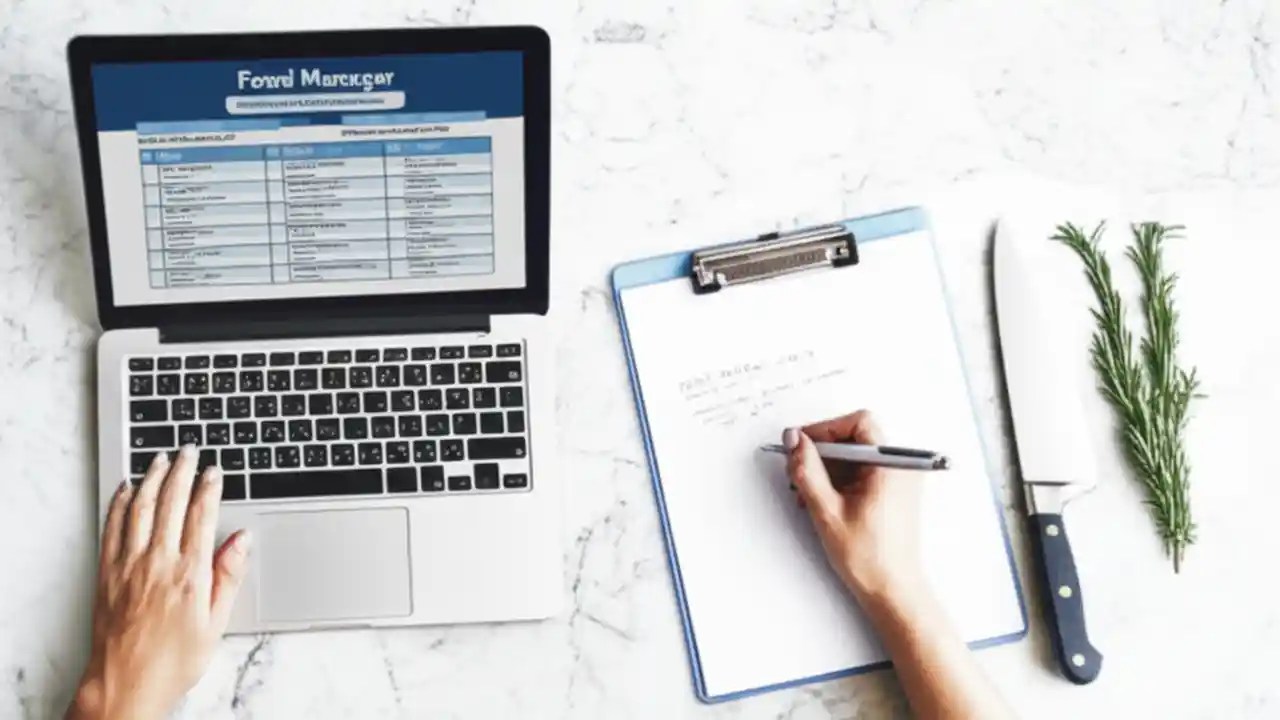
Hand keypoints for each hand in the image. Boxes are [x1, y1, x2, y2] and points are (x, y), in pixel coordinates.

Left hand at [69, 446, 250, 719]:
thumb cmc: (173, 661)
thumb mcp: (216, 623)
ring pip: (139, 508)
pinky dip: (119, 504)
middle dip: (180, 472)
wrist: (126, 684)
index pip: (201, 516)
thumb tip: (241, 540)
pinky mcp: (107, 574)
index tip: (213, 470)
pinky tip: (125, 490)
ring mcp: (129, 566)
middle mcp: (158, 563)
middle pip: (170, 503)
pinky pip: (112, 528)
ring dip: (150, 479)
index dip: (208, 488)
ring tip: (159, 459)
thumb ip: (229, 576)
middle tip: (188, 451)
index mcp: (190, 574)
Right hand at [784, 410, 926, 606]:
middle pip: (855, 438)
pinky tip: (823, 500)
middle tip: (799, 472)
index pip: (859, 422)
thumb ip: (808, 470)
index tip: (803, 444)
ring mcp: (898, 479)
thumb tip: (794, 440)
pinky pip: (862, 472)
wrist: (893, 590)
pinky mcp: (892, 492)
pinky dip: (840, 480)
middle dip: (822, 452)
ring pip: (855, 456)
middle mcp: (900, 467)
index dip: (826, 429)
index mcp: (890, 466)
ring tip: (807, 493)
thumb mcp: (827, 511)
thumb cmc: (868, 558)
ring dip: (828, 469)